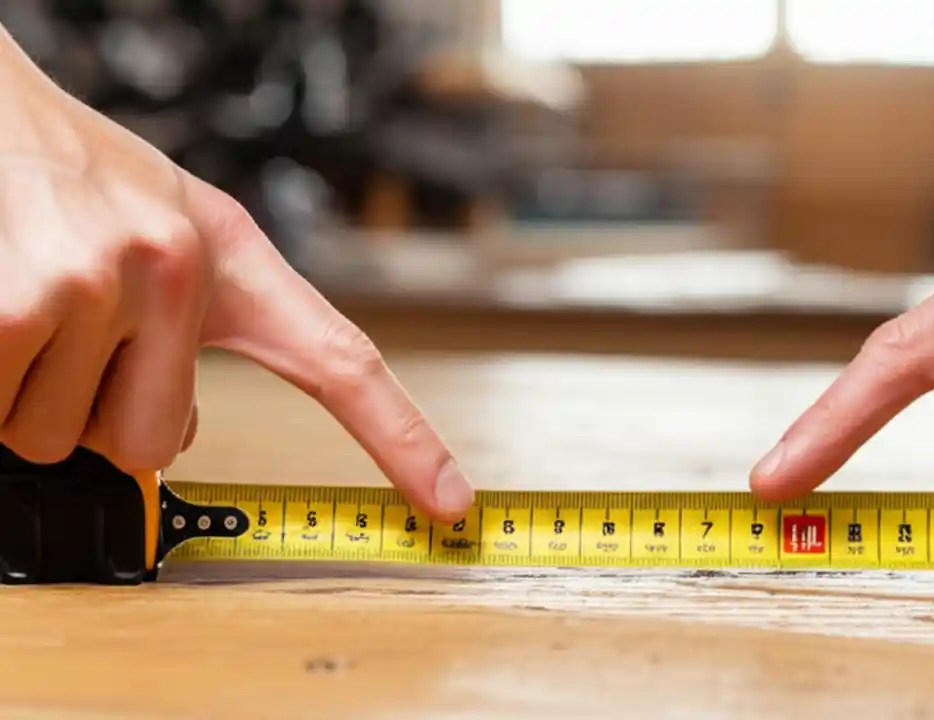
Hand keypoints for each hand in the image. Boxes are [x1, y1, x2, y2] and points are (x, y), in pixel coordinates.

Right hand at [0, 30, 472, 520]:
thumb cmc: (87, 184)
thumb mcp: (180, 238)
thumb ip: (195, 336)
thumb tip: (165, 444)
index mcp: (237, 262)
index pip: (342, 362)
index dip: (404, 440)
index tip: (453, 504)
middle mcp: (179, 271)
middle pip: (150, 446)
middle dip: (105, 416)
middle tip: (81, 339)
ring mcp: (99, 288)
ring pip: (59, 439)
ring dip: (36, 395)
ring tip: (35, 306)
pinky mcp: (14, 310)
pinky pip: (2, 417)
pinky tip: (2, 309)